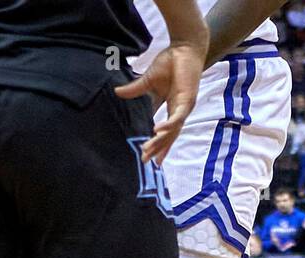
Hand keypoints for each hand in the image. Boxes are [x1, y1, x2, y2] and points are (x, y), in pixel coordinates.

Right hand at [115, 40, 205, 163]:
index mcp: (170, 108)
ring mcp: (183, 107)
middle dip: (157, 149)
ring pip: (171, 130)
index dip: (157, 144)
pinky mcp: (186, 100)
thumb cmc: (170, 62)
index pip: (163, 131)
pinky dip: (167, 125)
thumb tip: (117, 92)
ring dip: (159, 141)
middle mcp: (178, 111)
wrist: (184, 49)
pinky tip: (157, 131)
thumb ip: (135, 89)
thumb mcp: (148, 79)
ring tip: (147, 150)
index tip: (149, 158)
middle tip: (145, 161)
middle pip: (167, 136)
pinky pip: (176, 117)